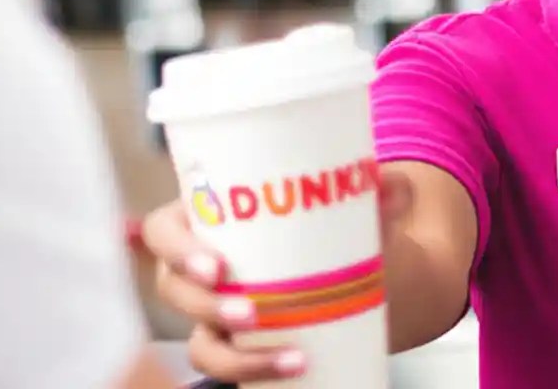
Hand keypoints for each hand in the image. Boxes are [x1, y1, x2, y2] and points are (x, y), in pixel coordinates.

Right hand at [141, 171, 411, 383]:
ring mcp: (213, 311)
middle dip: (203, 305)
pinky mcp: (235, 345)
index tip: (216, 266)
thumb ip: (376, 192)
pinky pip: (226, 366)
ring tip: (288, 356)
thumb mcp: (351, 203)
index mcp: (208, 218)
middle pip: (170, 289)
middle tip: (251, 313)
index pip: (164, 230)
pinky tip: (294, 369)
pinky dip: (254, 372)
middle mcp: (199, 267)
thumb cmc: (330, 221)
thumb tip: (392, 186)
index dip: (176, 250)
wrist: (357, 268)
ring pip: (197, 339)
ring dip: (233, 355)